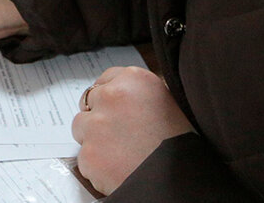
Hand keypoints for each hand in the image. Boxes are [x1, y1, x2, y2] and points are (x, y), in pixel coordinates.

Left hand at [72, 67, 194, 194]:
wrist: (182, 183)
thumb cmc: (183, 145)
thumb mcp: (170, 104)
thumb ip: (142, 93)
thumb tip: (128, 92)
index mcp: (134, 80)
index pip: (106, 79)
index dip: (110, 97)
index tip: (115, 109)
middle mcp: (112, 96)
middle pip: (89, 101)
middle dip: (99, 116)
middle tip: (120, 134)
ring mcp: (96, 125)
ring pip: (80, 126)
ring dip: (93, 138)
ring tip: (121, 152)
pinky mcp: (89, 154)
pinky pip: (84, 157)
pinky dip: (97, 164)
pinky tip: (119, 167)